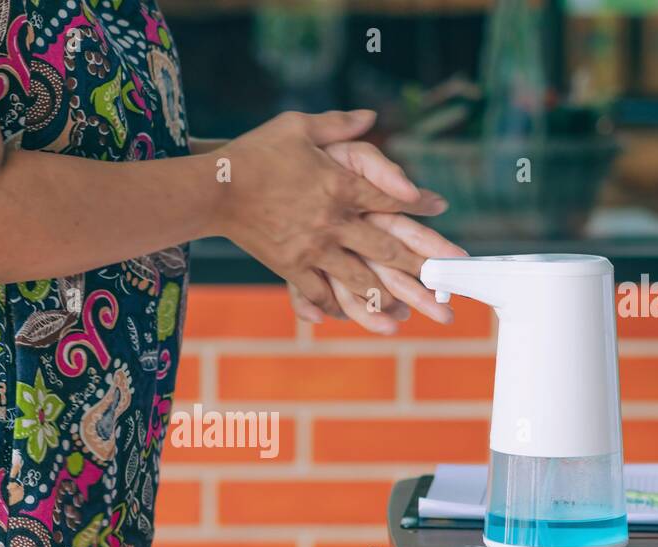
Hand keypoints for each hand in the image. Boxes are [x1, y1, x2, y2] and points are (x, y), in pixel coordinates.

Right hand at [211, 110, 444, 333]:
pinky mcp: (290, 267)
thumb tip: (370, 117)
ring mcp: (313, 249)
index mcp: (341, 185)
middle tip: (443, 285)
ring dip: (385, 301)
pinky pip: (319, 292)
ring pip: (358, 279)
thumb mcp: (298, 126)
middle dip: (419, 269)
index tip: (442, 212)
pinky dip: (336, 307)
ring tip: (406, 318)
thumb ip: (338, 125)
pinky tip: (349, 317)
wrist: (214, 189)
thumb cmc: (255, 152)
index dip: (420, 206)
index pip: (392, 199)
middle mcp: (334, 222)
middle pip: (386, 248)